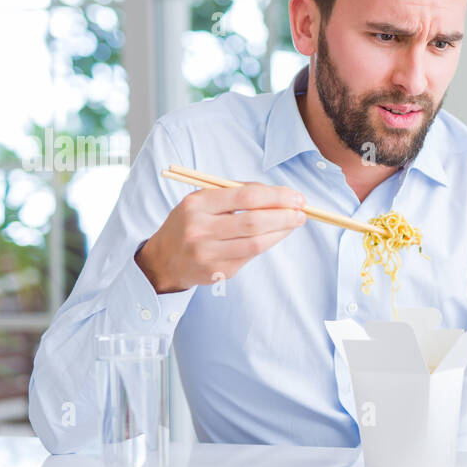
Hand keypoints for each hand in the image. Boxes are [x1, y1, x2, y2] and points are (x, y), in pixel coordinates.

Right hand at [136, 183, 307, 293]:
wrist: (164, 259)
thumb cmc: (191, 223)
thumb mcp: (204, 201)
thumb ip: (236, 194)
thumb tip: (279, 195)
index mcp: (197, 204)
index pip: (245, 197)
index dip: (275, 196)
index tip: (295, 197)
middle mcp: (200, 229)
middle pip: (253, 222)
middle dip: (284, 216)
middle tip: (302, 211)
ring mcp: (207, 254)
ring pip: (256, 243)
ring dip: (281, 232)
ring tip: (295, 223)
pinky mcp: (216, 272)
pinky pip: (250, 257)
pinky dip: (267, 244)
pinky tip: (276, 235)